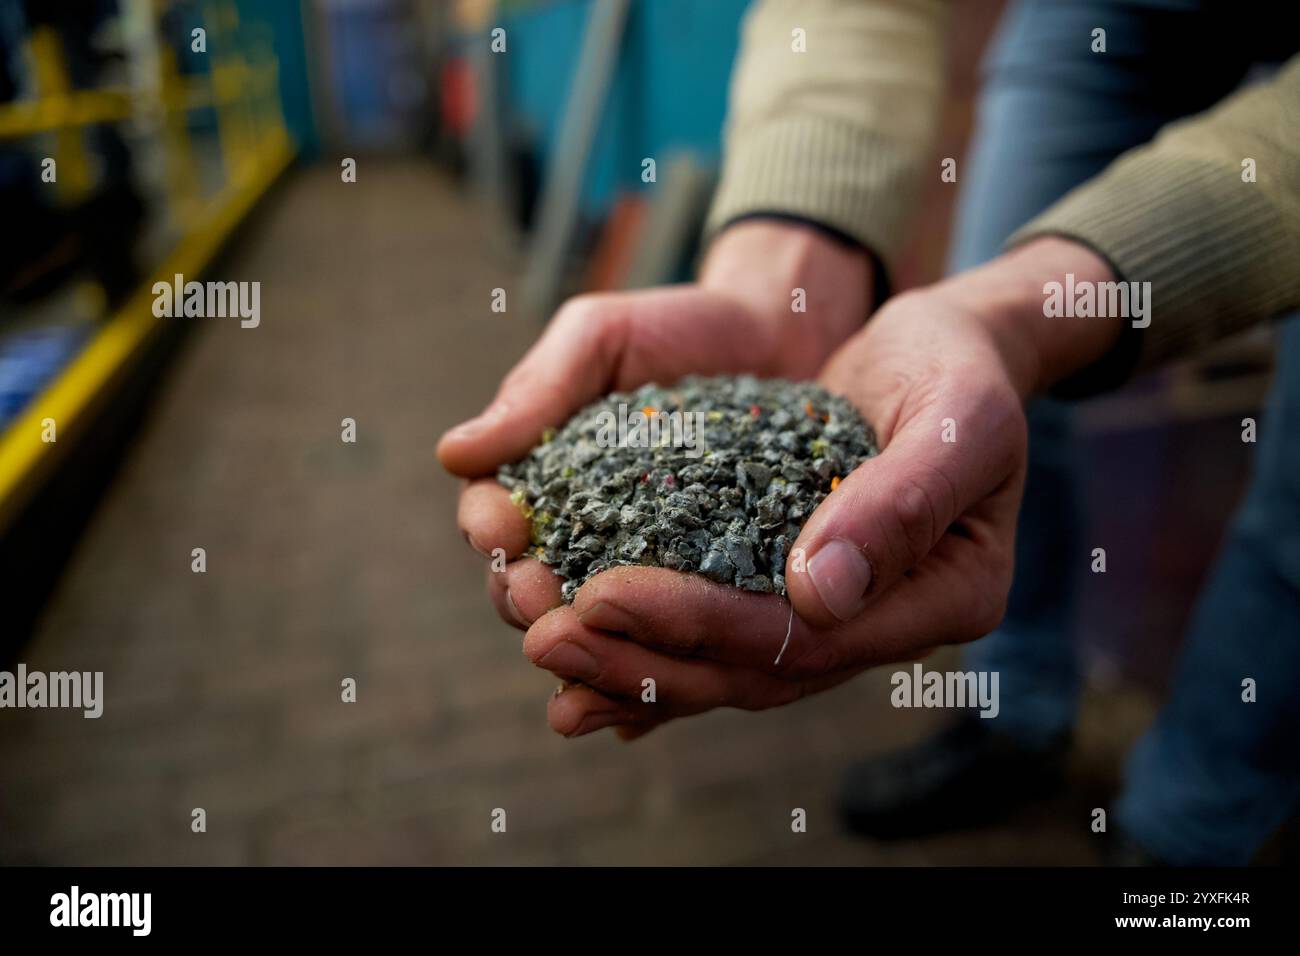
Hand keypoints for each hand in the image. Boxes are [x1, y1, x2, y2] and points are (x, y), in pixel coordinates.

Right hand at [438, 220, 872, 662]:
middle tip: (539, 595)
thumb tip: (453, 453)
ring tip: (591, 648)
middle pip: (532, 587)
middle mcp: (584, 536)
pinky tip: (650, 706)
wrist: (781, 335)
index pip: (493, 521)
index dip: (489, 530)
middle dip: (525, 595)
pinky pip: (674, 640)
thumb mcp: (601, 337)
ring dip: (583, 647)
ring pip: (598, 628)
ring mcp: (646, 570)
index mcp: (544, 482)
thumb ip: (537, 390)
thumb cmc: (679, 327)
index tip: (502, 528)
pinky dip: (655, 675)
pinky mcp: (707, 592)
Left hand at [519, 238, 1119, 737]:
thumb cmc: (959, 370)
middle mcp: (881, 625)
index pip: (804, 641)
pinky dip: (647, 642)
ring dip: (627, 663)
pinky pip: (713, 631)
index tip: (602, 597)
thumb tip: (817, 597)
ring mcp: (831, 614)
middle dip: (640, 660)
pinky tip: (581, 650)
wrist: (943, 351)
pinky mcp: (785, 586)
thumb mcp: (956, 415)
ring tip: (541, 647)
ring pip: (721, 665)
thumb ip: (901, 502)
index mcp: (942, 597)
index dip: (700, 626)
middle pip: (749, 672)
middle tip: (544, 639)